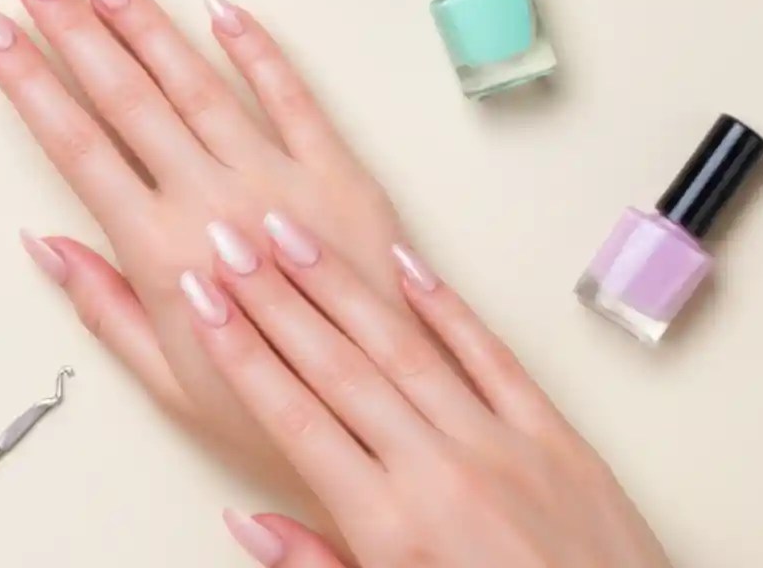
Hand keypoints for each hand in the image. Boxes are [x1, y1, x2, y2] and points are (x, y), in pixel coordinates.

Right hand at [0, 0, 428, 462]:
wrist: (385, 410)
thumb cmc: (278, 408)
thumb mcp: (167, 385)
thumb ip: (103, 308)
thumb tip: (46, 245)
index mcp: (162, 254)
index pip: (78, 147)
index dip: (29, 84)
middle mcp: (215, 202)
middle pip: (127, 97)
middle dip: (71, 26)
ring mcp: (280, 181)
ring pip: (198, 83)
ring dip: (144, 21)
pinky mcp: (340, 175)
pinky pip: (293, 97)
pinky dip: (258, 49)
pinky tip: (222, 7)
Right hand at [186, 222, 670, 565]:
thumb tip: (248, 524)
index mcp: (391, 527)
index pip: (293, 417)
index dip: (239, 353)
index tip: (204, 305)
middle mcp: (440, 472)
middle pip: (336, 366)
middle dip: (273, 299)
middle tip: (228, 244)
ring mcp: (503, 446)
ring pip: (403, 346)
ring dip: (340, 286)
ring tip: (293, 236)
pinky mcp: (559, 438)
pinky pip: (493, 356)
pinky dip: (448, 307)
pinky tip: (409, 265)